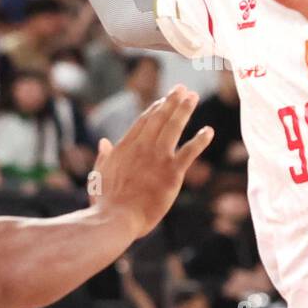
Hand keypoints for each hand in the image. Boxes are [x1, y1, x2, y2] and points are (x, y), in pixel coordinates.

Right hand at [90, 85, 213, 236]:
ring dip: (184, 110)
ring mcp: (158, 158)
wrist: (115, 218)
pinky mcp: (172, 172)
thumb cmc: (105, 203)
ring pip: (174, 127)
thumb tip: (104, 141)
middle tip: (182, 88)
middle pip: (159, 118)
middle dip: (171, 101)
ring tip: (193, 96)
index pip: (143, 122)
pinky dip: (200, 139)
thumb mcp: (99, 175)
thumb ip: (104, 156)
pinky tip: (209, 130)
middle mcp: (143, 147)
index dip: (155, 109)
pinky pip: (190, 151)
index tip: (163, 100)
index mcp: (125, 147)